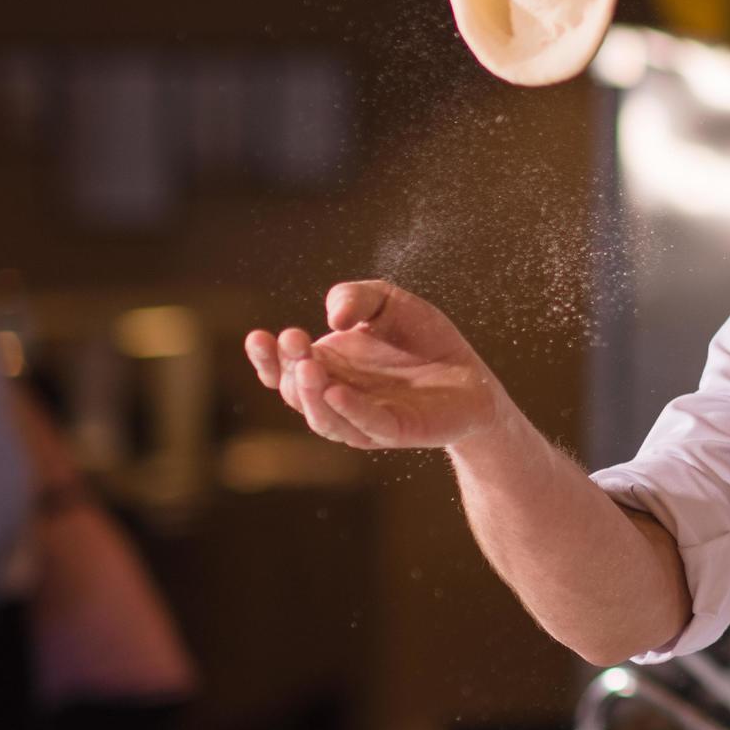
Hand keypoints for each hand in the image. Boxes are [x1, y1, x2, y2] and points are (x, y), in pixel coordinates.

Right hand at [243, 281, 505, 452]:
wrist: (471, 373)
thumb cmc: (423, 339)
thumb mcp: (388, 302)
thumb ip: (356, 297)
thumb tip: (332, 318)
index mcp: (327, 368)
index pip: (282, 369)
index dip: (266, 357)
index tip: (259, 335)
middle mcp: (337, 398)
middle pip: (297, 392)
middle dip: (289, 367)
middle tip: (293, 339)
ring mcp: (363, 420)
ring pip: (324, 418)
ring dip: (311, 394)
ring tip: (309, 367)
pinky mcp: (396, 431)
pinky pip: (367, 426)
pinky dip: (350, 411)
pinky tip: (337, 392)